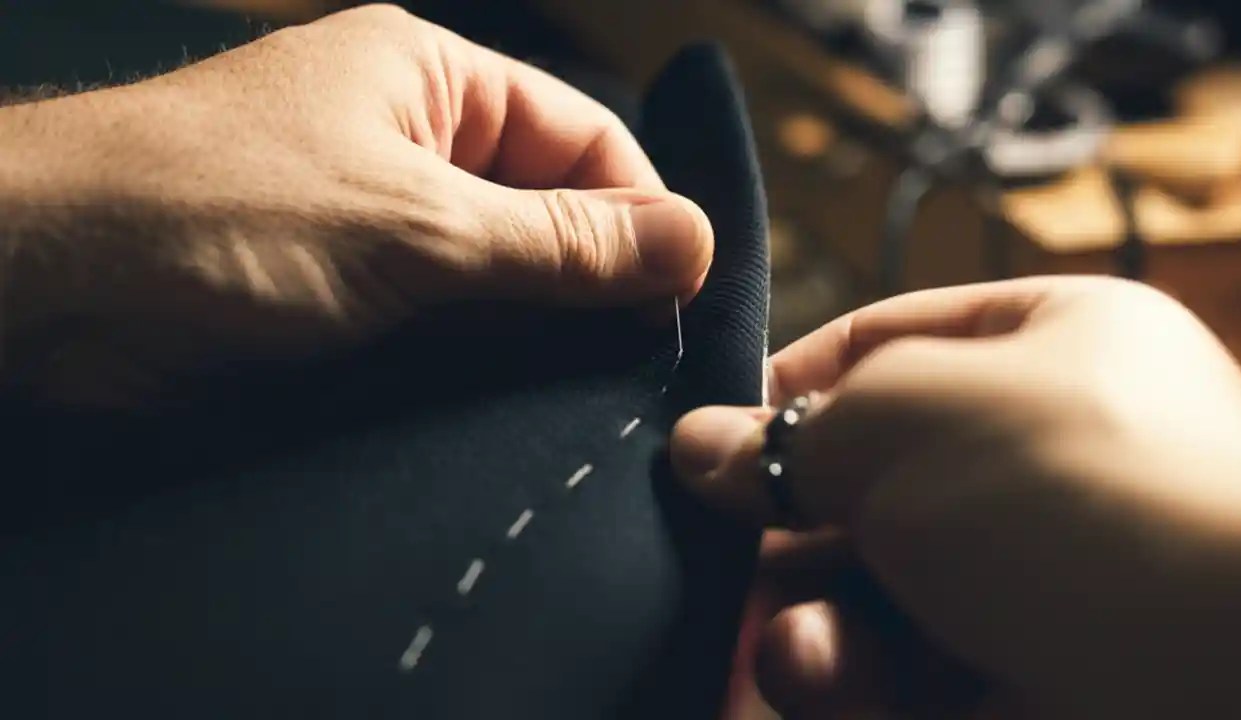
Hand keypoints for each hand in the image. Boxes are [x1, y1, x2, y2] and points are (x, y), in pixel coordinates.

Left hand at [0, 4, 711, 406]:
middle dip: (591, 282)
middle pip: (549, 212)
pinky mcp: (345, 301)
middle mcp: (411, 146)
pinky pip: (445, 329)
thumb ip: (560, 244)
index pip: (585, 141)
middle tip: (632, 359)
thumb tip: (691, 239)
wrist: (47, 289)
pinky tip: (506, 403)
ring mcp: (377, 227)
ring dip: (534, 332)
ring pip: (500, 280)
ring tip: (572, 387)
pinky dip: (479, 364)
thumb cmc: (214, 211)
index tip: (678, 297)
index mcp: (435, 82)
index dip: (642, 215)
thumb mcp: (416, 227)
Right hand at [674, 277, 1240, 718]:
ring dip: (810, 626)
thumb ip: (791, 435)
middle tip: (717, 565)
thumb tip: (697, 447)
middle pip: (865, 490)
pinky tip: (818, 686)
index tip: (706, 445)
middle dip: (782, 537)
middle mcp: (1045, 462)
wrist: (1240, 678)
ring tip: (793, 650)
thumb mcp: (909, 420)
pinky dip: (855, 688)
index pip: (882, 347)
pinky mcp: (1034, 684)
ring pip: (877, 597)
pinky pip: (911, 678)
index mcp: (1046, 348)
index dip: (784, 390)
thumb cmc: (1079, 495)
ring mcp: (1044, 582)